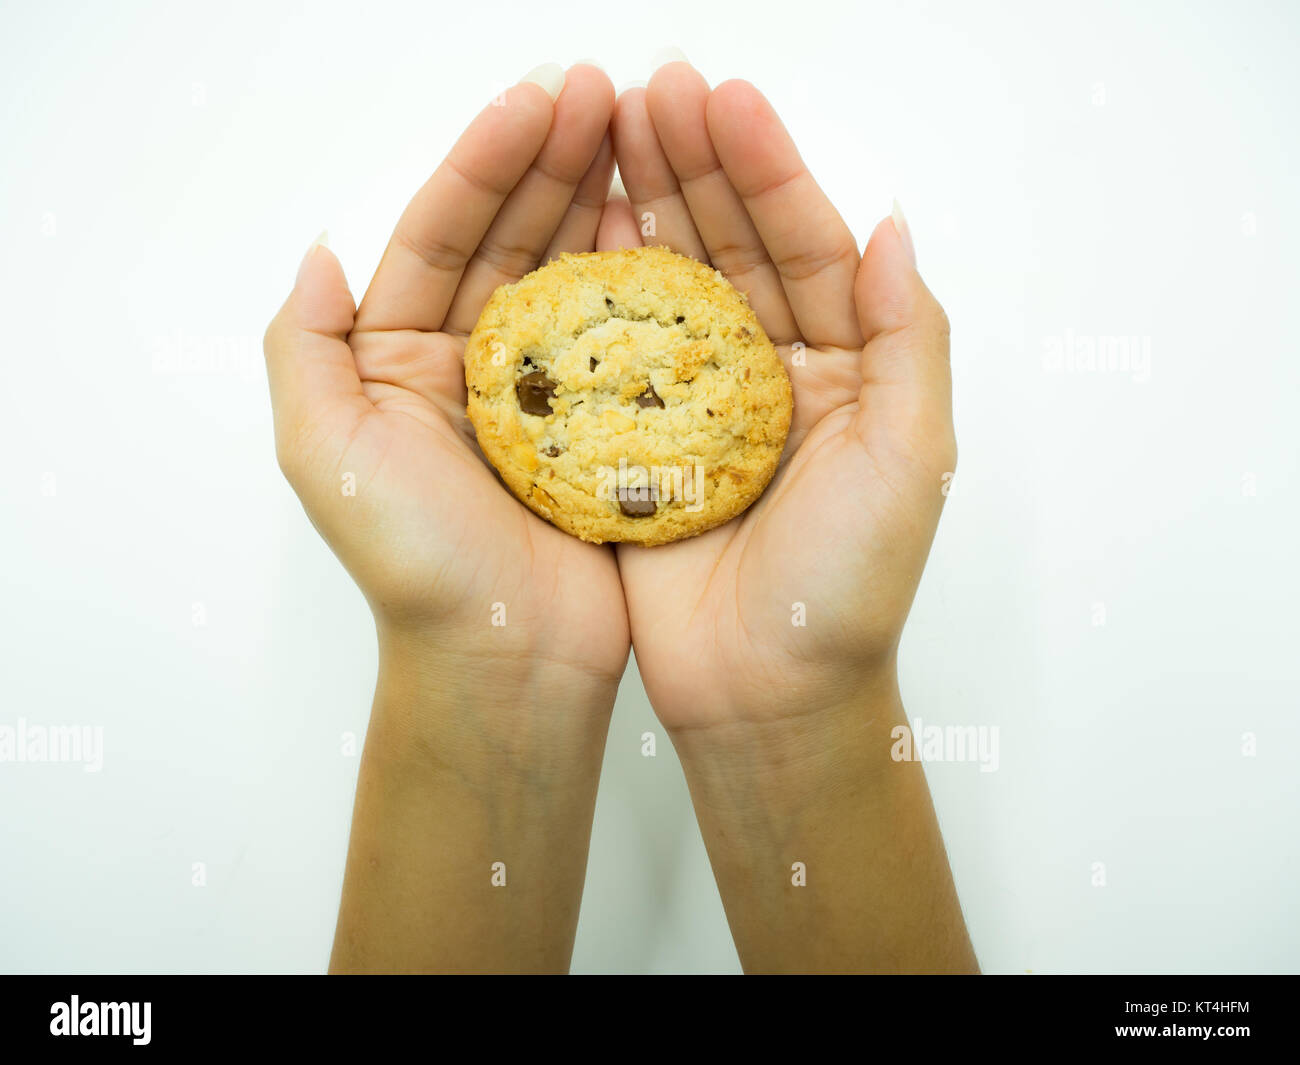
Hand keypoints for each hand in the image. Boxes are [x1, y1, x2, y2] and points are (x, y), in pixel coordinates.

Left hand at [264, 63, 628, 708]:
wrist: (506, 661)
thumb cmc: (415, 568)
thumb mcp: (325, 452)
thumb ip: (305, 346)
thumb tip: (322, 251)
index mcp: (398, 357)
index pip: (442, 233)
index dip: (485, 162)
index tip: (535, 103)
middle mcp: (470, 362)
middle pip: (511, 236)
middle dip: (551, 159)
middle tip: (601, 94)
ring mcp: (544, 390)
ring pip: (570, 272)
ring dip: (599, 198)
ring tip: (639, 132)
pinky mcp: (603, 423)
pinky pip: (625, 334)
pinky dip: (643, 276)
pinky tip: (666, 222)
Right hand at [603, 63, 954, 729]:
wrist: (767, 692)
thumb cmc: (848, 587)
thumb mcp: (910, 457)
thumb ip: (909, 338)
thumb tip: (893, 225)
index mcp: (844, 365)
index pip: (808, 244)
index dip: (768, 171)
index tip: (725, 102)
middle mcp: (771, 370)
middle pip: (733, 246)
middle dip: (696, 165)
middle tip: (650, 92)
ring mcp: (698, 401)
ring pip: (671, 283)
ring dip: (642, 204)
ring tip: (605, 129)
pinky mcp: (636, 441)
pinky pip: (613, 350)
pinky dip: (592, 288)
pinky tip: (571, 226)